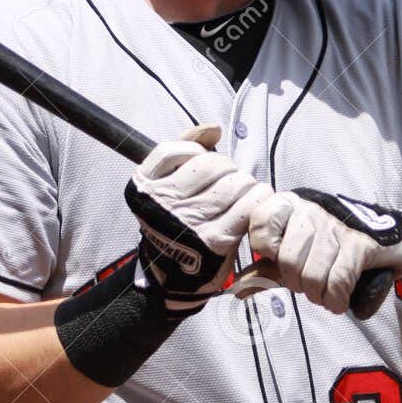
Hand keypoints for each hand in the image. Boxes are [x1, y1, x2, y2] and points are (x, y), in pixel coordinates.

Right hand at [125, 124, 270, 316]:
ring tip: (246, 192)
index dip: (201, 153)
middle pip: (214, 166)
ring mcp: (189, 223)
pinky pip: (247, 206)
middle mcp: (163, 204)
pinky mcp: (215, 240)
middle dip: (229, 171)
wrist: (172, 273)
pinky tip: (255, 202)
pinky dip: (257, 200)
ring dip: (247, 185)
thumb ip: (185, 147)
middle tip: (232, 183)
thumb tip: (214, 129)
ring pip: (233, 184)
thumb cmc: (174, 220)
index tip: (206, 166)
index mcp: (144, 186)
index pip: (182, 150)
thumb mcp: (165, 181)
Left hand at [248, 189, 401, 314]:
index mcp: (289, 206)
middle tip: (305, 284)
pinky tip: (337, 301)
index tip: (276, 258)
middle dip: (296, 283)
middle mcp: (311, 210)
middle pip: (288, 260)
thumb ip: (265, 270)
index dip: (265, 248)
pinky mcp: (359, 244)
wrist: (385, 239)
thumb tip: (237, 291)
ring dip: (317, 295)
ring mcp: (337, 226)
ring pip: (312, 275)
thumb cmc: (330, 247)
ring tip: (323, 292)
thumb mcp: (294, 254)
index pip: (261, 221)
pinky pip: (338, 281)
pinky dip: (335, 300)